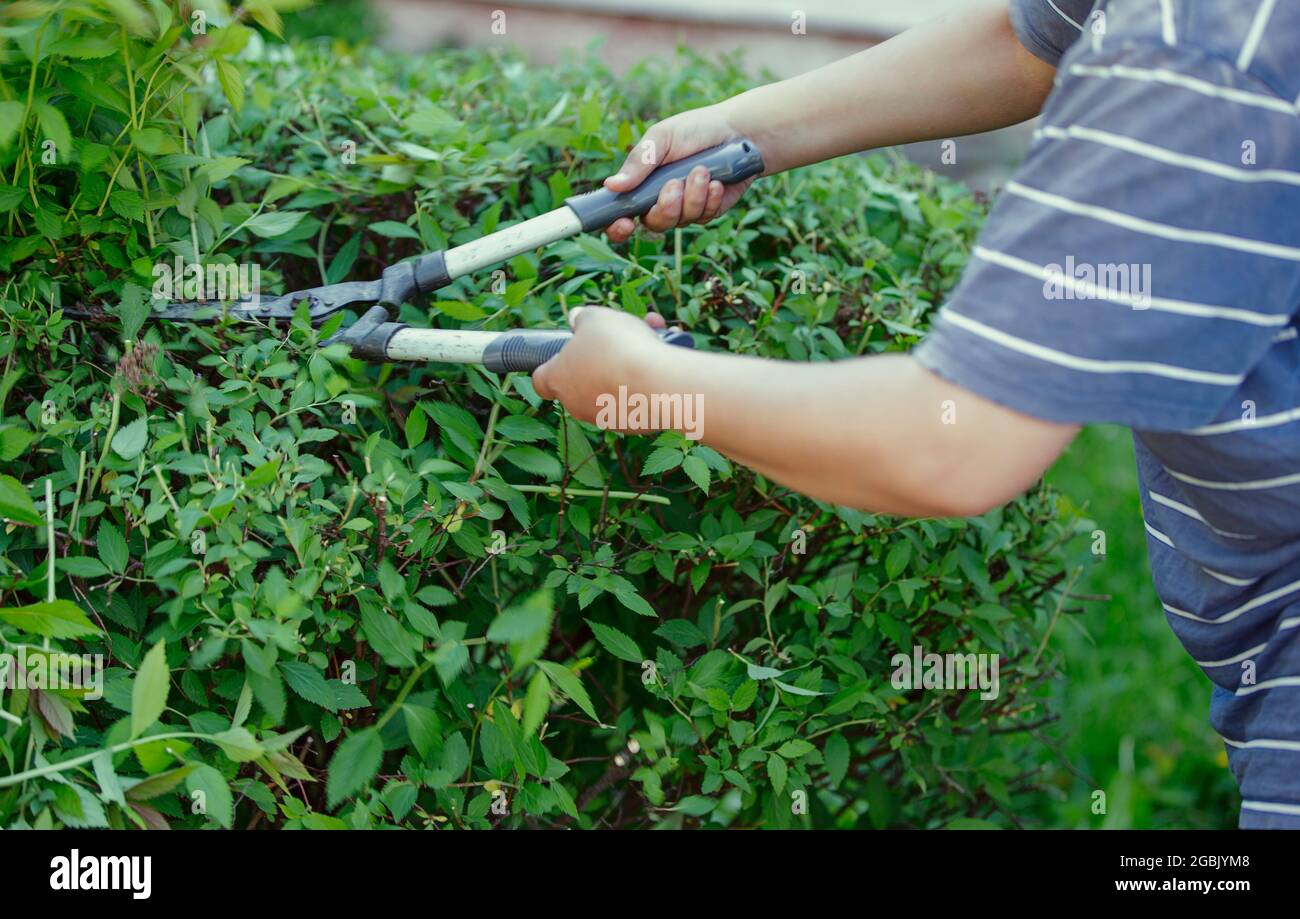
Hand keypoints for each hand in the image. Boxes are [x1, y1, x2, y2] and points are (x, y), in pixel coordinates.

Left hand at [531, 307, 669, 424]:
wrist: (657, 382)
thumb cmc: (618, 347)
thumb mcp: (595, 318)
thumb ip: (582, 318)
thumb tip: (578, 320)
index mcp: (559, 379)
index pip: (541, 380)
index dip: (551, 365)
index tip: (566, 353)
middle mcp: (576, 404)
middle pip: (581, 381)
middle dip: (599, 360)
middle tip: (617, 340)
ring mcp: (603, 418)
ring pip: (611, 388)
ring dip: (625, 367)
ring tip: (649, 341)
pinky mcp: (630, 425)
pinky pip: (634, 400)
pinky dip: (644, 383)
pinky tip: (661, 363)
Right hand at [603, 106, 757, 242]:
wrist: (739, 133)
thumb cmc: (696, 130)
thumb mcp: (662, 137)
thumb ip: (639, 162)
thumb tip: (612, 185)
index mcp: (641, 182)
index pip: (620, 215)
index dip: (617, 227)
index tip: (625, 224)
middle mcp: (660, 200)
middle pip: (653, 224)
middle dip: (665, 207)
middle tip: (675, 183)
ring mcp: (685, 209)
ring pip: (680, 221)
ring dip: (692, 196)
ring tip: (702, 170)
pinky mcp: (708, 212)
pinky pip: (703, 217)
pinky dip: (710, 198)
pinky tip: (717, 181)